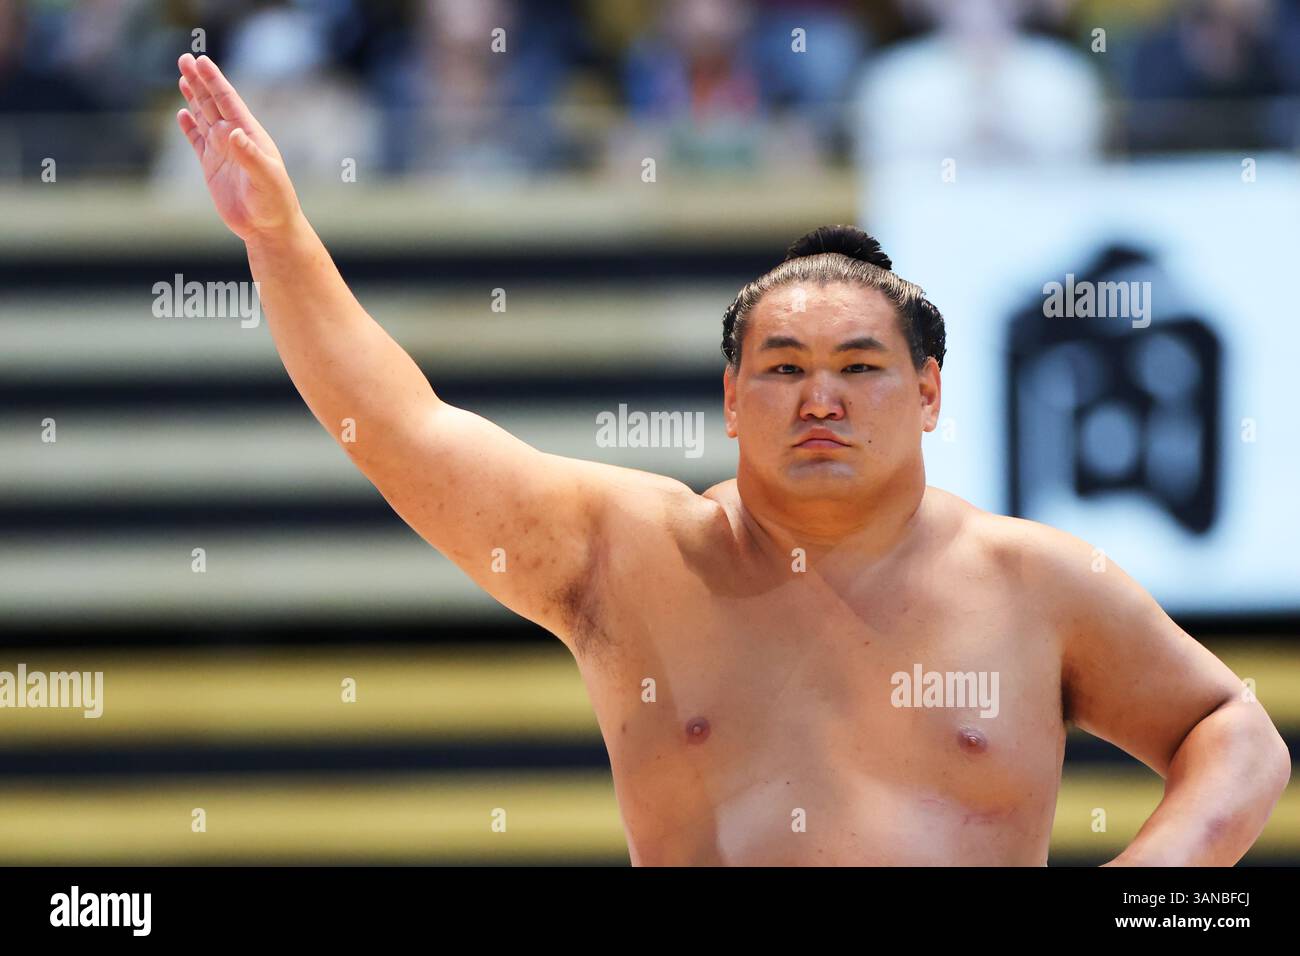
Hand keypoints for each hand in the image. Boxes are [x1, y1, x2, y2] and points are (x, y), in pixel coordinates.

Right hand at [175, 53, 300, 241]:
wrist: (268, 227)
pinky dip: (189, 127)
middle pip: (212, 103)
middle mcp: (234, 138)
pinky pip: (197, 141)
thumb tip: (233, 132)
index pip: (228, 101)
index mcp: (249, 135)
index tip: (201, 61)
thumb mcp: (265, 177)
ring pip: (204, 117)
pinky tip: (182, 113)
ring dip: (193, 98)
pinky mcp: (212, 167)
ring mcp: (223, 152)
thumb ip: (249, 155)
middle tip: (184, 58)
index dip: (214, 80)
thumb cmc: (274, 202)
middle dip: (199, 81)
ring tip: (182, 77)